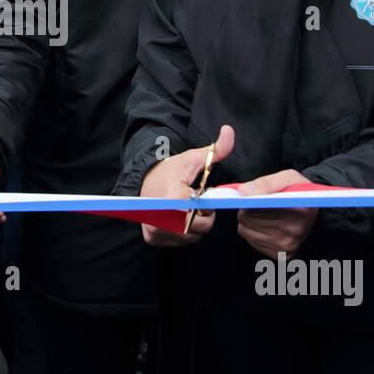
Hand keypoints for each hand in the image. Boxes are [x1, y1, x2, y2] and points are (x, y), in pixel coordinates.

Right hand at [138, 125, 234, 246]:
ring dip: (192, 227)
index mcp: (174, 201)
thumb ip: (216, 149)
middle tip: (194, 204)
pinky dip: (181, 234)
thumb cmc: (171, 169)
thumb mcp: (194, 158)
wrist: (144, 178)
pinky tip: (176, 218)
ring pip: (189, 238)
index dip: (207, 211)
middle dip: (202, 218)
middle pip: (198, 231)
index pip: (205, 220)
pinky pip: (177, 243)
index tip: (198, 197)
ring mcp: (154, 230)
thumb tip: (229, 131)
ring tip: (185, 209)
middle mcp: (161, 220)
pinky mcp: (151, 237)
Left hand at [236, 169, 318, 257]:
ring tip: (262, 213)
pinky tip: (265, 225)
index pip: (258, 208)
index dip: (249, 200)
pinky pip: (251, 241)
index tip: (246, 196)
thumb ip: (266, 183)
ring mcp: (287, 247)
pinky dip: (253, 232)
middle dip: (247, 209)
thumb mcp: (288, 178)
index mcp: (301, 211)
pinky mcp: (280, 255)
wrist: (311, 211)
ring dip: (248, 220)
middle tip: (257, 203)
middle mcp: (295, 233)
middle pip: (247, 219)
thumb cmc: (298, 192)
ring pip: (245, 230)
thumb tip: (243, 192)